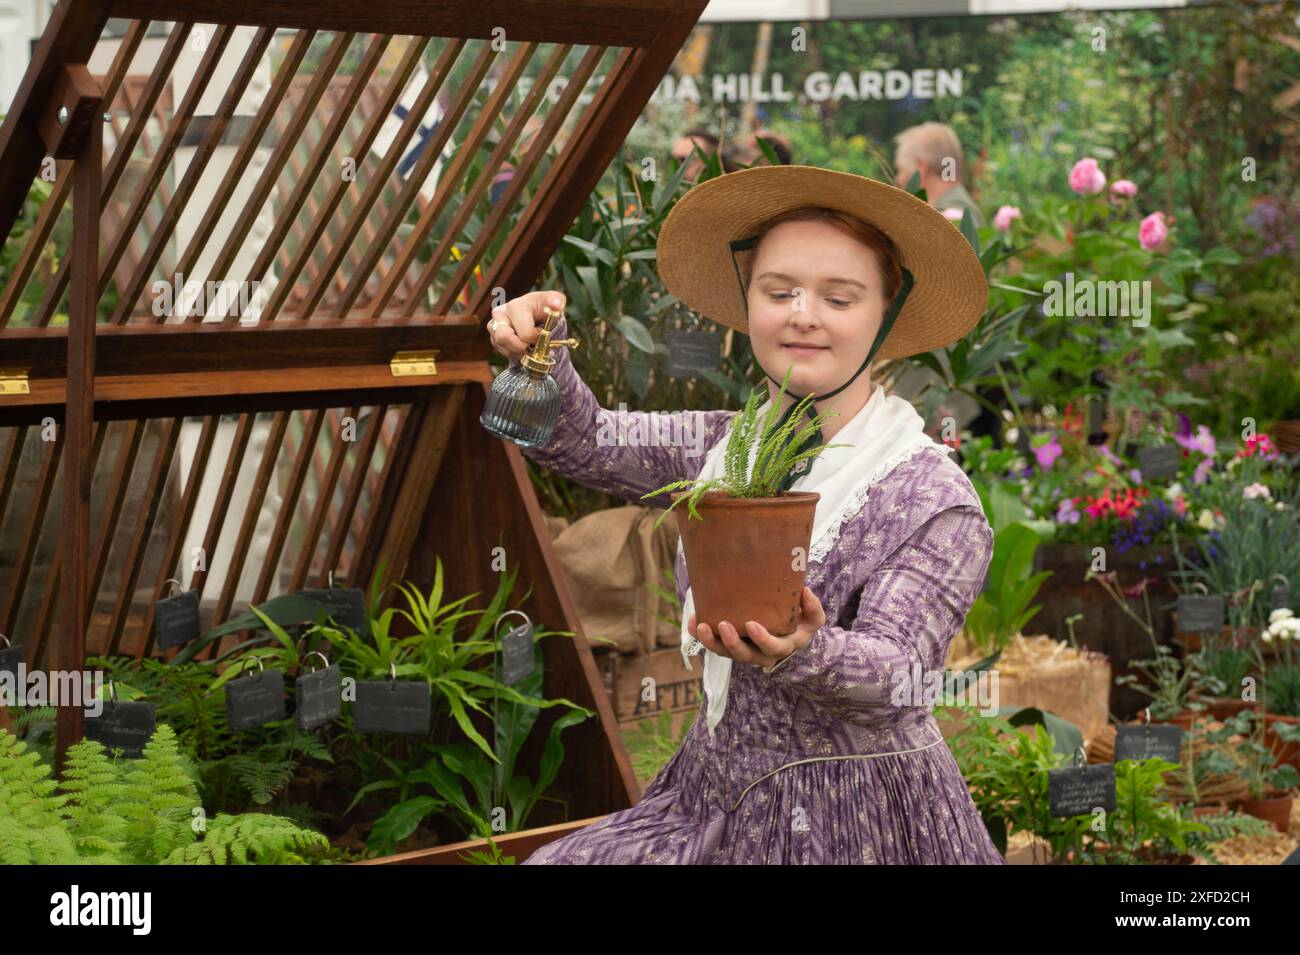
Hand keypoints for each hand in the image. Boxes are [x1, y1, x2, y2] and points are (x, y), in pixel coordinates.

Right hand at [486, 289, 565, 360]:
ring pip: (502, 347)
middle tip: (531, 343)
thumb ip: (557, 301)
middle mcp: (500, 313)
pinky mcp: (493, 335)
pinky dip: (513, 353)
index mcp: (515, 306)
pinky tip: (521, 345)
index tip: (541, 333)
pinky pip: (501, 351)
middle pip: (504, 338)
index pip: (524, 334)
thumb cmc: (544, 306)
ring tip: (528, 344)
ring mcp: (493, 325)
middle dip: (521, 347)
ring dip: (518, 351)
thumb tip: (557, 304)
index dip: (536, 339)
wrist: (534, 310)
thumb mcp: (554, 301)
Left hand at [687, 587, 825, 668]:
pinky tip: (692, 621)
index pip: (772, 648)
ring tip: (700, 625)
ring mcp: (743, 651)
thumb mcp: (813, 618)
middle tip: (722, 625)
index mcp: (782, 647)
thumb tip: (806, 592)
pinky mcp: (729, 646)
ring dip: (710, 642)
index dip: (761, 639)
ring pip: (725, 653)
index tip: (751, 624)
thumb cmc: (800, 624)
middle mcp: (760, 655)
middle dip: (731, 642)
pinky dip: (701, 636)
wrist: (788, 636)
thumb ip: (813, 608)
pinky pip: (714, 645)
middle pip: (743, 656)